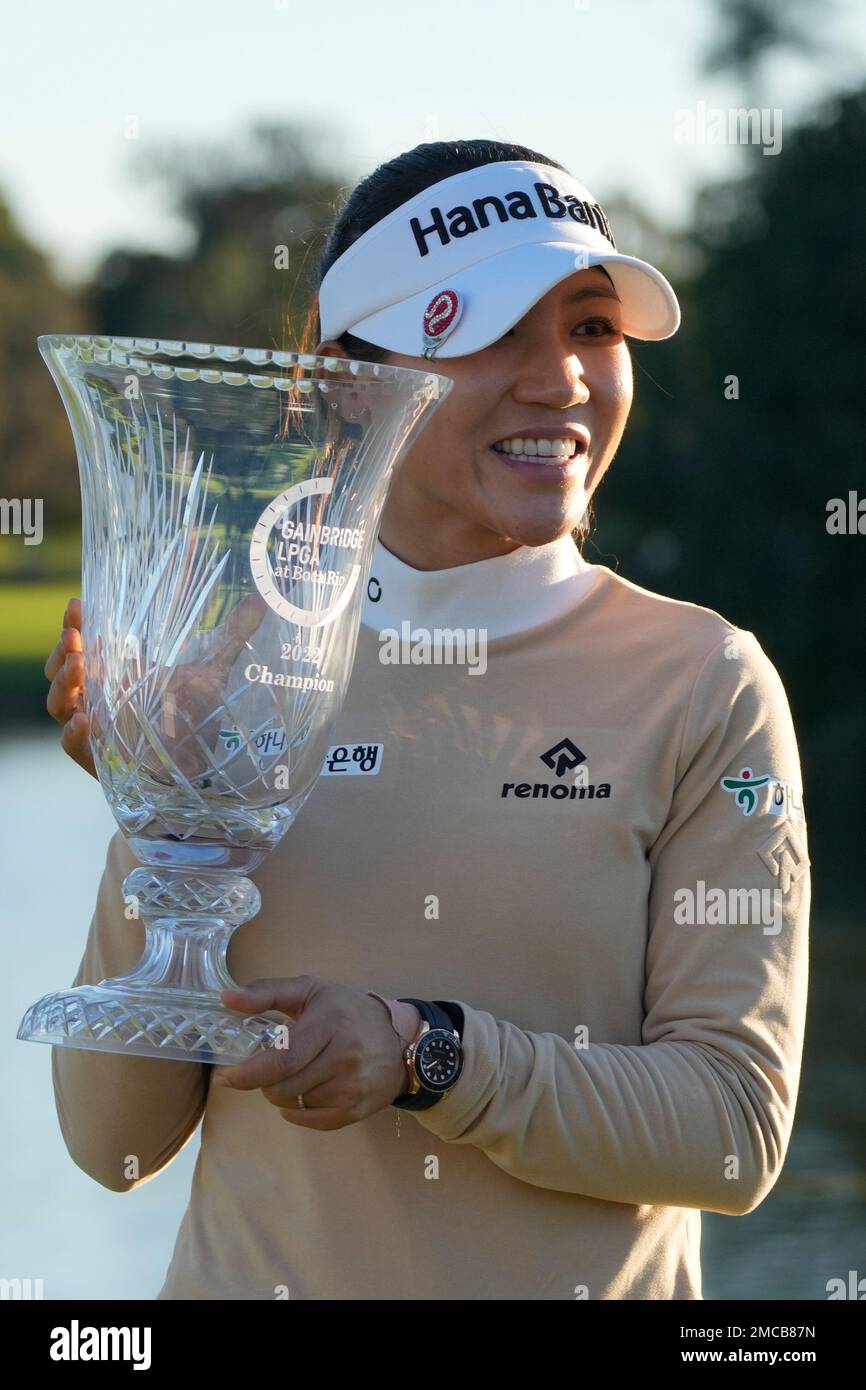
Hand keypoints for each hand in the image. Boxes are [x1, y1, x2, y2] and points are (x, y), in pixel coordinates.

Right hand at [44, 593, 266, 782]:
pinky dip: (74, 733)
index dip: (74, 624)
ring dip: (64, 683)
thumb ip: (231, 639)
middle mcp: (98, 699)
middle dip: (64, 651)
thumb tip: (259, 602)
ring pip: (59, 705)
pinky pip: (73, 746)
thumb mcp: (213, 676)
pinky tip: (86, 720)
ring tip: (80, 666)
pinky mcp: (101, 760)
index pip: (82, 643)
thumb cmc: (196, 721)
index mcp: (114, 674)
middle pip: (61, 671)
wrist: (199, 775)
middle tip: (75, 636)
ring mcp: (96, 730)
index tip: (77, 603)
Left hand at [211, 975, 407, 1129]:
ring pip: (293, 1104)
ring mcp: (352, 1087)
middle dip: (264, 1082)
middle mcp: (345, 1056)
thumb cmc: (347, 1010)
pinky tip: (304, 1092)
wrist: (399, 1040)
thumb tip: (226, 998)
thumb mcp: (311, 990)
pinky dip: (297, 1111)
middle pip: (283, 1087)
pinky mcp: (356, 1110)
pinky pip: (309, 1121)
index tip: (226, 1076)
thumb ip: (266, 992)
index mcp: (330, 1022)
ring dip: (282, 1094)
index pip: (283, 1058)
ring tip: (296, 1074)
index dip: (249, 1073)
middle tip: (270, 1068)